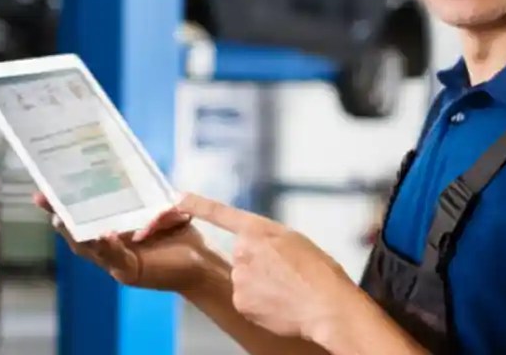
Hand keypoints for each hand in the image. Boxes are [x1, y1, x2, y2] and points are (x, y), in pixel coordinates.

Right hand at [33, 192, 209, 293]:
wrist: (202, 263)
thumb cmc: (179, 236)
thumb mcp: (158, 207)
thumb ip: (144, 193)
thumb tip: (132, 167)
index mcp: (111, 231)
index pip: (80, 216)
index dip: (61, 204)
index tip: (43, 189)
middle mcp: (108, 247)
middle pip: (74, 232)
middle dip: (57, 216)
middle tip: (42, 199)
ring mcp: (117, 262)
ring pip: (87, 248)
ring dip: (74, 233)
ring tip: (60, 218)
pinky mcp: (131, 271)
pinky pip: (115, 258)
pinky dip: (108, 246)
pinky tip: (103, 234)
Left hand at [176, 193, 354, 342]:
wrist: (326, 306)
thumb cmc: (320, 274)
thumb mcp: (296, 241)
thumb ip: (270, 241)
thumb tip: (261, 250)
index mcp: (259, 230)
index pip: (220, 213)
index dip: (198, 204)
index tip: (179, 198)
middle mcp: (243, 250)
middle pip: (242, 256)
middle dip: (258, 265)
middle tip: (285, 275)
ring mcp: (239, 276)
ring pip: (244, 280)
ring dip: (260, 286)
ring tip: (286, 291)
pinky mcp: (239, 300)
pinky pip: (246, 300)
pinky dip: (260, 304)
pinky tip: (279, 305)